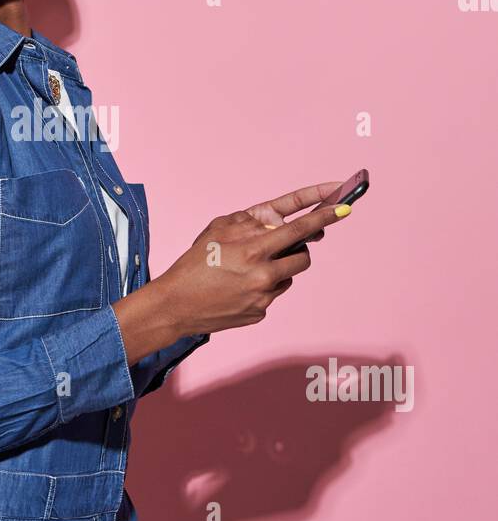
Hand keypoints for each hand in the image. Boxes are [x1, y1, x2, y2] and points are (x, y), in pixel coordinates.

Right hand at [157, 181, 348, 336]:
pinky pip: (273, 293)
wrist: (175, 304)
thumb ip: (250, 221)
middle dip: (297, 248)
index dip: (325, 216)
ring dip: (278, 268)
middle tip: (277, 246)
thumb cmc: (194, 261)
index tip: (345, 208)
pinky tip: (237, 287)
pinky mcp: (261, 312)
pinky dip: (262, 287)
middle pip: (303, 256)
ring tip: (247, 269)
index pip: (299, 228)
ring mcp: (264, 296)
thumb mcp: (218, 229)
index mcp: (253, 248)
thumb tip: (277, 219)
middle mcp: (263, 273)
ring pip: (289, 275)